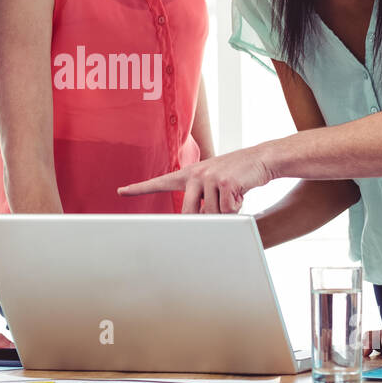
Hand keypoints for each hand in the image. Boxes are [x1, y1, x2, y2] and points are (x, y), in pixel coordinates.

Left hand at [117, 146, 273, 212]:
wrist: (260, 159)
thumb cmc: (235, 175)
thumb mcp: (213, 184)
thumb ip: (200, 199)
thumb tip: (195, 223)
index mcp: (189, 174)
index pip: (160, 182)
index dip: (140, 188)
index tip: (121, 191)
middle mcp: (195, 174)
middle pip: (188, 213)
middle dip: (203, 220)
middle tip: (217, 210)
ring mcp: (209, 178)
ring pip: (211, 215)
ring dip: (226, 212)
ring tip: (233, 195)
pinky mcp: (225, 183)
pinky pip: (228, 210)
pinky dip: (237, 207)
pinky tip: (240, 192)